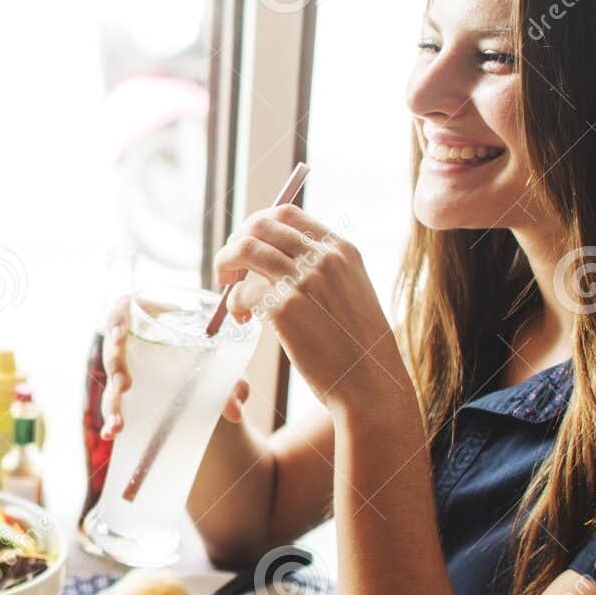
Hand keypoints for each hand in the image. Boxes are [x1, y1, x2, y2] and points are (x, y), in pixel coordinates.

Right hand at [103, 294, 248, 434]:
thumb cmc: (213, 357)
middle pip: (113, 348)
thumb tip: (234, 410)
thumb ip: (233, 382)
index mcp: (153, 319)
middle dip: (115, 367)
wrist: (210, 382)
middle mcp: (134, 342)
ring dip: (112, 402)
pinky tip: (110, 434)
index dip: (116, 319)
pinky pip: (115, 404)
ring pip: (111, 382)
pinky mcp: (126, 394)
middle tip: (124, 385)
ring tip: (118, 424)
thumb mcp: (225, 363)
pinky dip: (110, 421)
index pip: (124, 309)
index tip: (119, 336)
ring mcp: (127, 369)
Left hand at [213, 206, 404, 412]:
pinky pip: (242, 293)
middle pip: (259, 225)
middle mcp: (322, 258)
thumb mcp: (350, 291)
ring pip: (244, 250)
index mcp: (340, 249)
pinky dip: (234, 305)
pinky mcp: (285, 309)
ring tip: (229, 293)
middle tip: (229, 271)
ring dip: (225, 268)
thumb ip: (320, 269)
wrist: (370, 381)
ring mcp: (304, 281)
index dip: (256, 227)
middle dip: (234, 243)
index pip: (286, 212)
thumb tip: (273, 258)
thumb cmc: (357, 344)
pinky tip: (243, 321)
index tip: (247, 248)